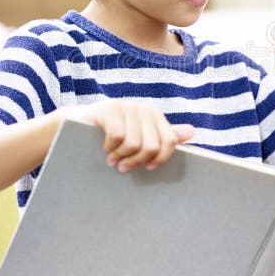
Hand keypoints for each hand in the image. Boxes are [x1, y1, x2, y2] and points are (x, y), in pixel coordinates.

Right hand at [56, 100, 194, 172]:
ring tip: (112, 161)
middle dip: (136, 162)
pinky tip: (105, 150)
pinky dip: (110, 148)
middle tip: (123, 168)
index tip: (149, 168)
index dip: (161, 158)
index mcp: (156, 117)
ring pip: (133, 143)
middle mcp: (144, 109)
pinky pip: (117, 137)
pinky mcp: (110, 109)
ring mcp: (128, 107)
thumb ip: (165, 134)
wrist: (82, 121)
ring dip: (120, 157)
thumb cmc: (114, 132)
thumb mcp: (141, 134)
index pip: (170, 141)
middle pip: (151, 146)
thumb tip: (193, 131)